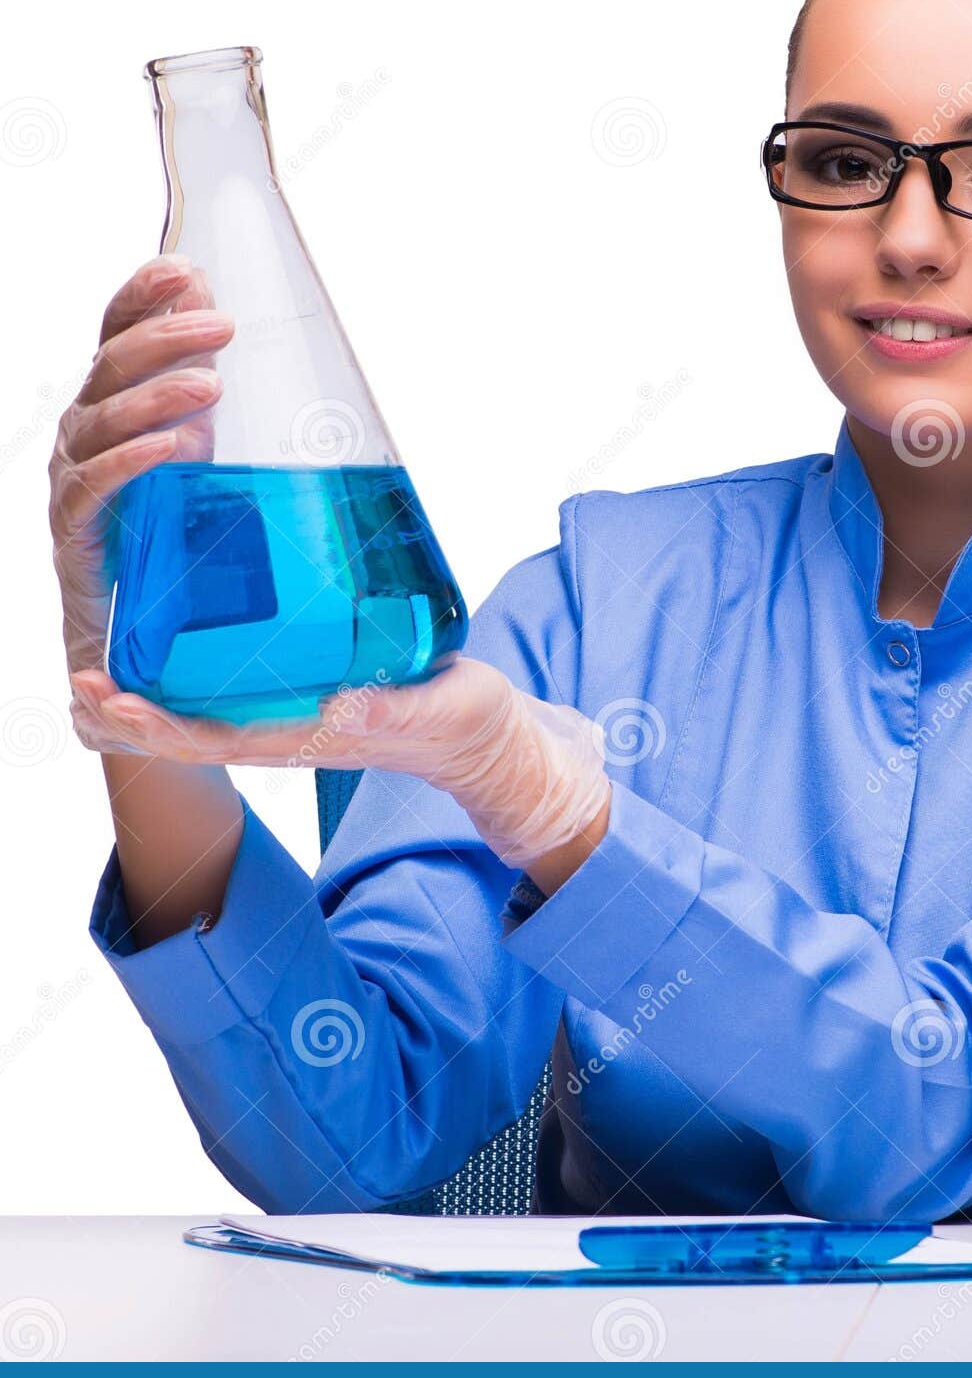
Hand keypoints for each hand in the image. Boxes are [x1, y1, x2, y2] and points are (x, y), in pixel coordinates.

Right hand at [50, 255, 229, 703]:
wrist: (125, 615)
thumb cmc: (169, 524)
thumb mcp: (204, 452)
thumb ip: (216, 397)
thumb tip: (257, 339)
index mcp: (114, 399)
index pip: (116, 330)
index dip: (142, 296)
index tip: (182, 269)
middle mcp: (86, 428)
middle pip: (111, 364)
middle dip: (166, 339)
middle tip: (222, 327)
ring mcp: (74, 474)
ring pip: (104, 418)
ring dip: (158, 396)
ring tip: (210, 386)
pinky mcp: (77, 524)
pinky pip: (98, 484)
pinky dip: (136, 462)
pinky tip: (175, 448)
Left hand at [67, 657, 611, 871]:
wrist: (487, 737)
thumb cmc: (466, 721)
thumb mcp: (441, 710)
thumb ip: (393, 711)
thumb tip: (343, 708)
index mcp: (316, 735)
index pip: (222, 736)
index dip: (160, 724)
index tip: (112, 701)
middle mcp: (294, 726)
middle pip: (195, 728)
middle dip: (132, 715)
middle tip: (78, 683)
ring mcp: (299, 711)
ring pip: (208, 710)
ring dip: (150, 695)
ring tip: (98, 667)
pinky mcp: (313, 689)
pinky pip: (238, 686)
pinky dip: (192, 670)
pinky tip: (170, 640)